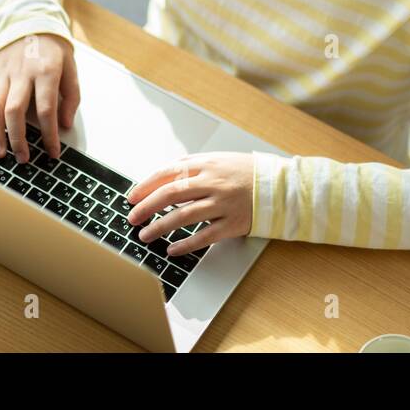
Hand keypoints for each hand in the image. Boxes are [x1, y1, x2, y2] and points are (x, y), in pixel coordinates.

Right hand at [0, 32, 79, 163]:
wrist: (31, 21)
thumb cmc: (53, 48)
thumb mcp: (71, 68)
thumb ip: (71, 96)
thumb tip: (64, 124)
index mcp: (45, 72)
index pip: (46, 109)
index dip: (49, 134)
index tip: (53, 152)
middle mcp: (21, 74)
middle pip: (15, 110)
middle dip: (18, 138)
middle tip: (23, 159)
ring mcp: (3, 74)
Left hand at [125, 152, 253, 256]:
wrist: (278, 186)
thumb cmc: (245, 173)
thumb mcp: (218, 160)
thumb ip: (191, 167)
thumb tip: (161, 177)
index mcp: (206, 165)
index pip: (168, 173)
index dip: (146, 186)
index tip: (132, 197)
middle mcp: (213, 183)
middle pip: (171, 194)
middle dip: (147, 207)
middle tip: (132, 218)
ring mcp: (223, 204)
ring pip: (184, 216)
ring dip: (160, 227)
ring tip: (145, 235)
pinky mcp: (232, 224)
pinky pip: (204, 236)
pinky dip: (185, 244)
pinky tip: (172, 249)